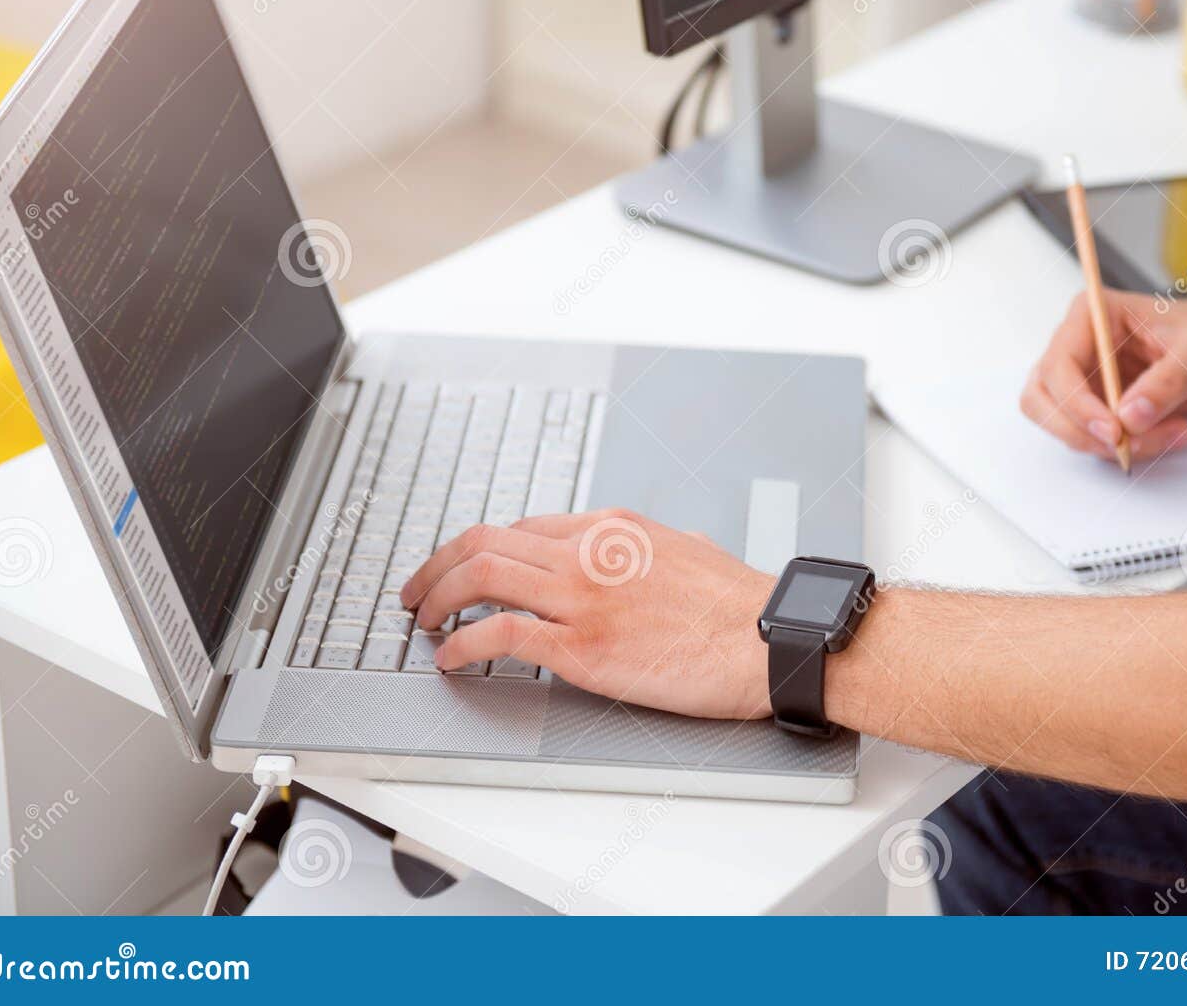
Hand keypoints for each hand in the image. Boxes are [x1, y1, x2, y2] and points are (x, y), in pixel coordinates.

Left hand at [399, 510, 775, 720]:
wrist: (769, 638)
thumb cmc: (739, 605)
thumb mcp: (685, 551)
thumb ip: (647, 550)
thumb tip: (639, 560)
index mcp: (611, 527)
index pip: (521, 526)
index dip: (478, 550)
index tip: (462, 571)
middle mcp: (587, 553)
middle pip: (483, 540)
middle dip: (435, 565)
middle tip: (417, 592)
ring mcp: (582, 598)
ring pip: (480, 575)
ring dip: (437, 598)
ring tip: (423, 622)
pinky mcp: (583, 647)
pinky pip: (500, 635)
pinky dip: (463, 646)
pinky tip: (453, 659)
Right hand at [1022, 289, 1186, 462]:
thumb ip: (1167, 381)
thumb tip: (1130, 416)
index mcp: (1092, 315)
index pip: (1059, 365)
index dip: (1077, 403)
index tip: (1112, 430)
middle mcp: (1078, 346)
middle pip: (1044, 398)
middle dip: (1080, 430)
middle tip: (1125, 446)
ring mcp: (1084, 378)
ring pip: (1063, 424)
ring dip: (1106, 445)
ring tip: (1166, 435)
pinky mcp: (1097, 406)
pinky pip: (1091, 438)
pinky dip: (1125, 448)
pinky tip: (1166, 435)